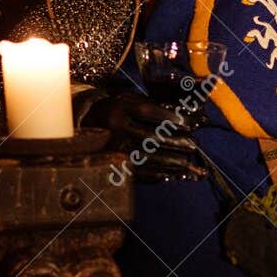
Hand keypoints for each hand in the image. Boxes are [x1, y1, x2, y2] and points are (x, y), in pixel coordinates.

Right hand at [80, 90, 209, 180]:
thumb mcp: (128, 100)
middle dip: (176, 142)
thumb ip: (151, 105)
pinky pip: (136, 172)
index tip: (189, 124)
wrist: (83, 123)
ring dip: (170, 161)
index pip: (148, 112)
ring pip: (146, 156)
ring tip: (187, 163)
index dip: (170, 118)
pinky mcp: (111, 163)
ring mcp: (112, 146)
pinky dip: (155, 175)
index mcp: (119, 107)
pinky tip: (170, 175)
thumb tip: (183, 115)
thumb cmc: (114, 109)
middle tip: (194, 146)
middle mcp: (114, 126)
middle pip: (150, 136)